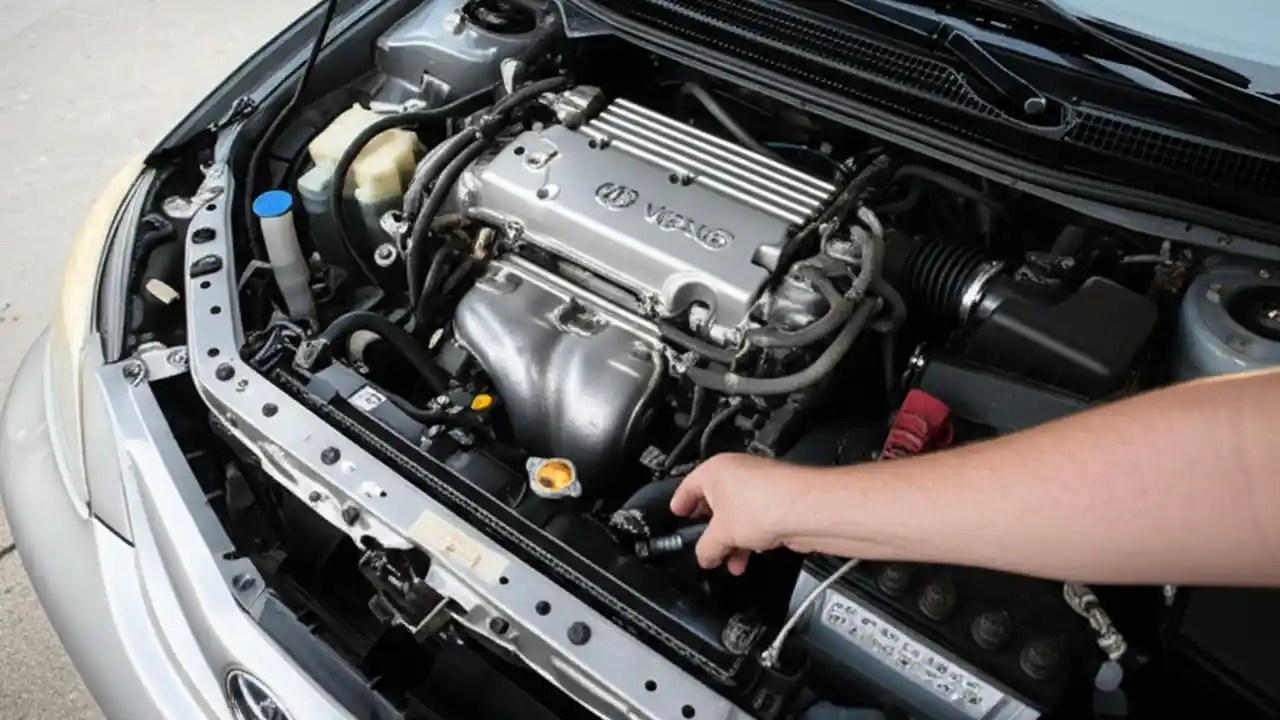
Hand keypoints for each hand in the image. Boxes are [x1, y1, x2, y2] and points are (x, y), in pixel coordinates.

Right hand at [670, 453, 807, 574]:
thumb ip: (706, 548)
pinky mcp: (778, 501)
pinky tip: (750, 556)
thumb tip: (704, 556)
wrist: (806, 509)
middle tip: (705, 547)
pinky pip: (756, 521)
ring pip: (737, 516)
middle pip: (715, 504)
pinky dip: (750, 538)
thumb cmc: (764, 505)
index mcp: (715, 470)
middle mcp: (737, 473)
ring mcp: (759, 487)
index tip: (677, 513)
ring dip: (732, 541)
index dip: (681, 503)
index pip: (689, 486)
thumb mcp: (721, 534)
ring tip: (731, 562)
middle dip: (711, 531)